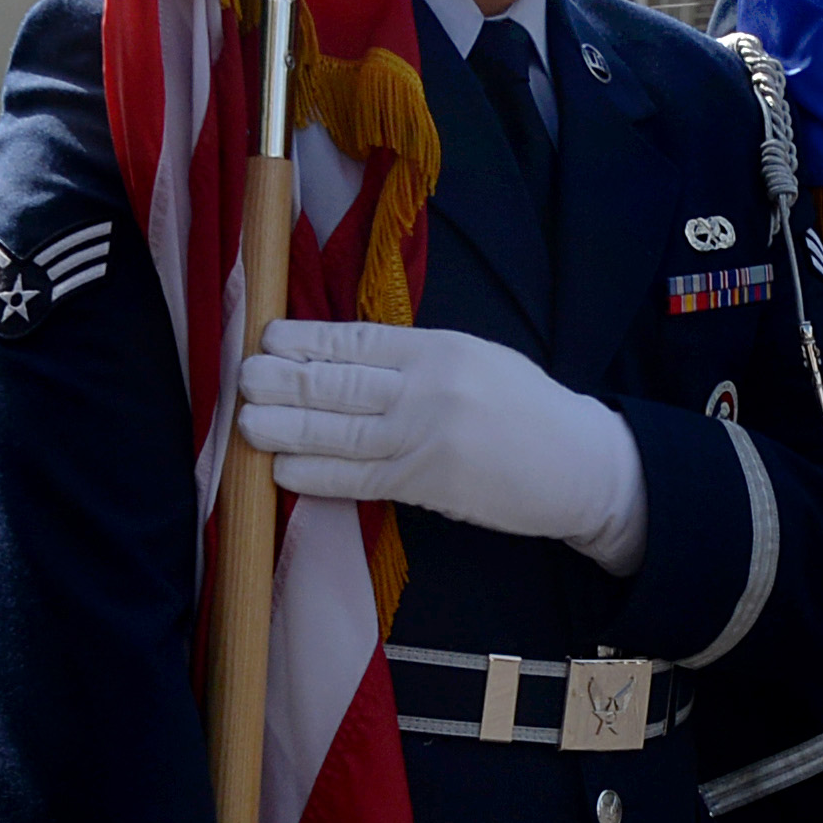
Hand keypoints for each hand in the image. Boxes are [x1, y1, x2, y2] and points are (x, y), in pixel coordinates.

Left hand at [239, 320, 648, 572]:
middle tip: (240, 379)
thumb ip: (415, 360)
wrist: (582, 464)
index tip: (267, 340)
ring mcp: (425, 437)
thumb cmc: (526, 409)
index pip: (357, 340)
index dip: (306, 342)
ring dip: (285, 428)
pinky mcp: (428, 483)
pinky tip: (284, 469)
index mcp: (438, 347)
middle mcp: (428, 387)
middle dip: (283, 382)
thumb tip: (341, 359)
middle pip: (338, 383)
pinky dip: (317, 474)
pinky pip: (358, 478)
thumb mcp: (475, 360)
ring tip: (245, 423)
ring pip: (339, 431)